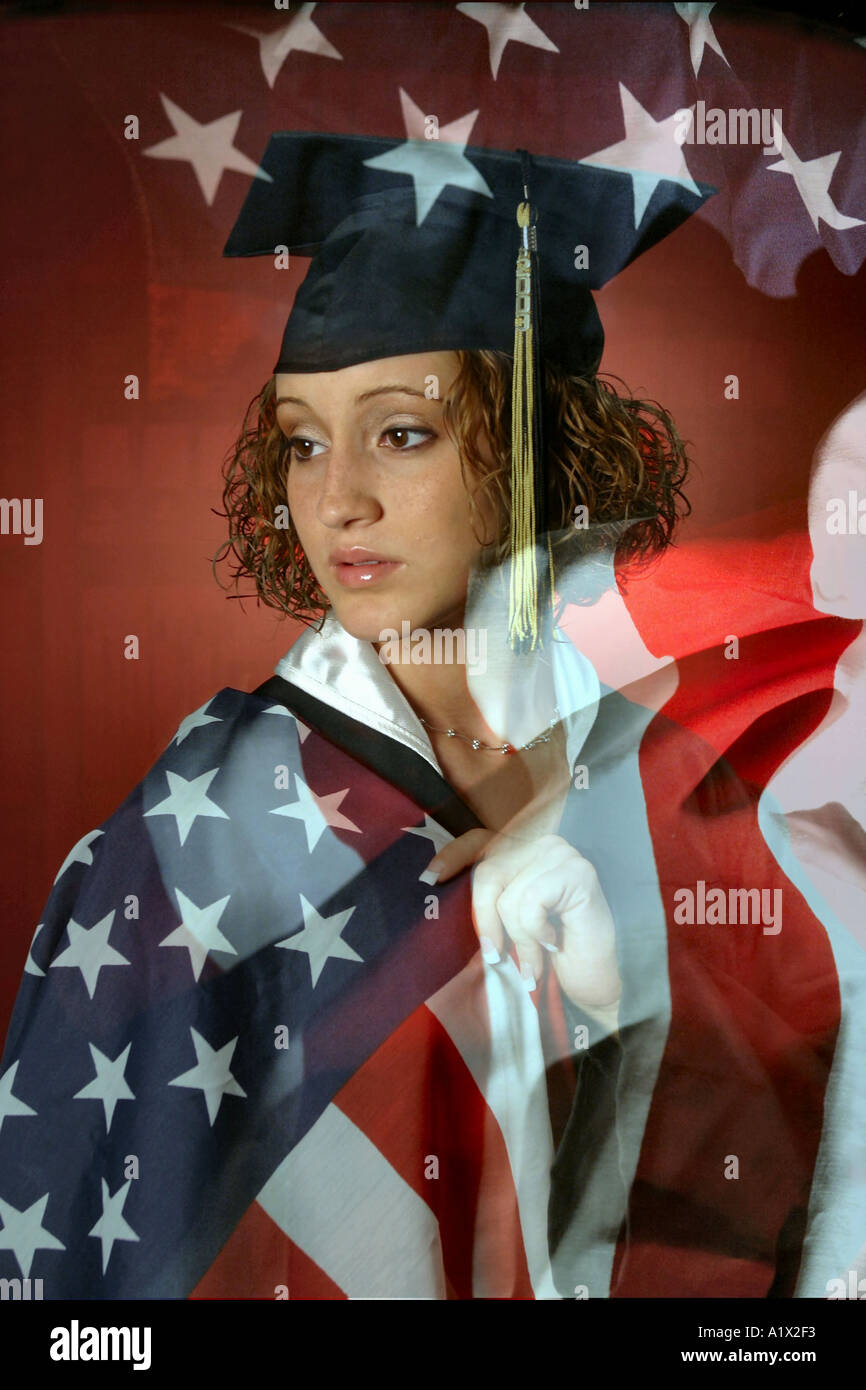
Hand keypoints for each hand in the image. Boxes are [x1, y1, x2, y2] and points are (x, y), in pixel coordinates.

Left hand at [425, 829, 620, 1015]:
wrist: (592, 982)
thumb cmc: (548, 953)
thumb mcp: (506, 925)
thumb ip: (484, 904)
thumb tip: (436, 890)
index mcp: (523, 851)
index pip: (479, 840)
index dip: (453, 855)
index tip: (430, 879)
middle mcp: (542, 844)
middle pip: (488, 870)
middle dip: (487, 920)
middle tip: (495, 957)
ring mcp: (562, 855)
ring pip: (509, 895)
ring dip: (519, 939)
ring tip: (534, 959)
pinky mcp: (577, 873)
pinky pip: (531, 904)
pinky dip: (536, 935)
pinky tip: (553, 945)